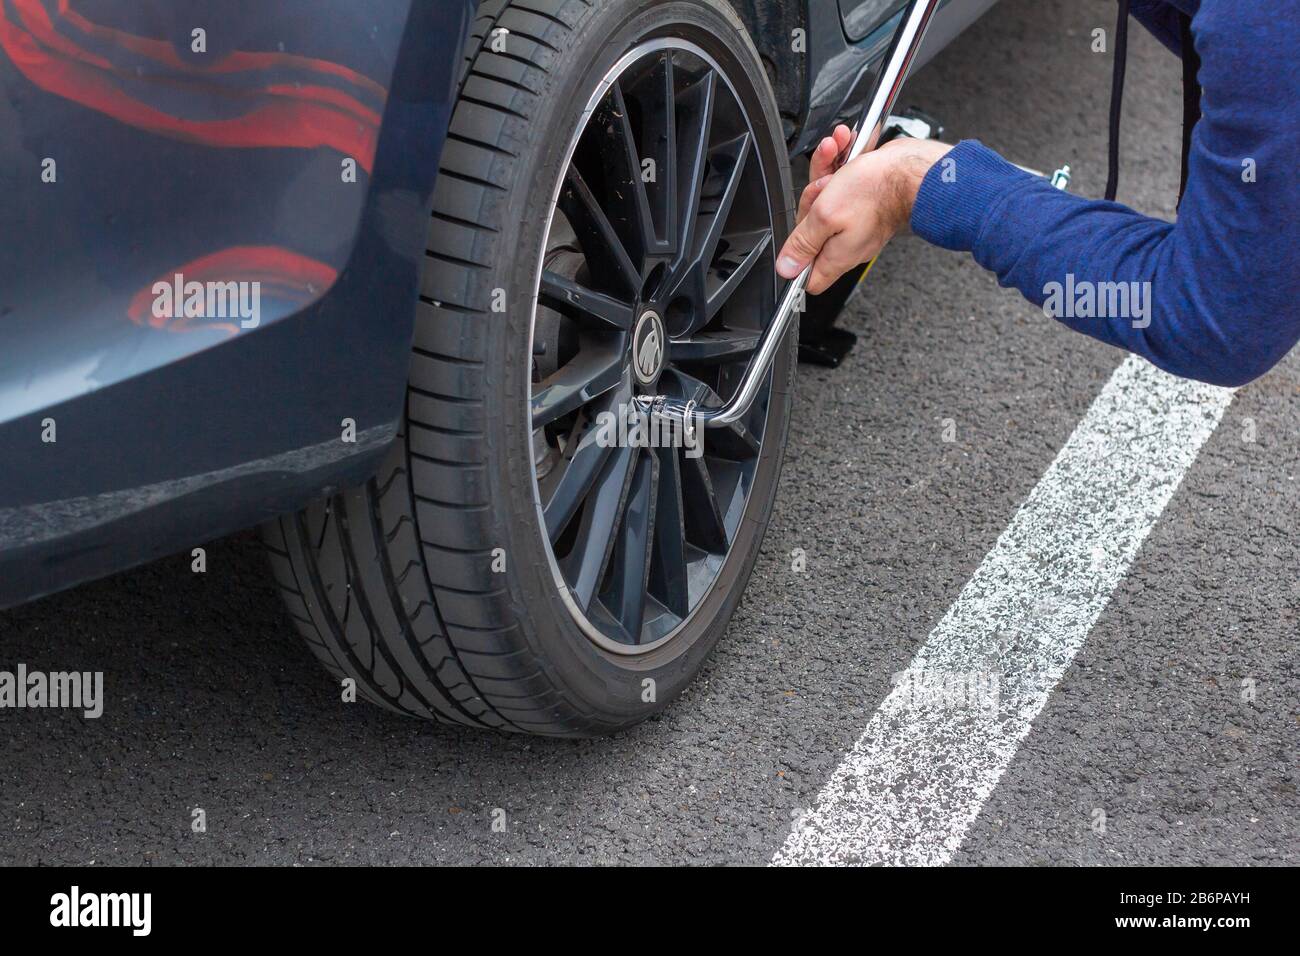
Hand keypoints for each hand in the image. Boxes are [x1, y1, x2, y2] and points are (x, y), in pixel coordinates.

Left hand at [777, 126, 952, 293]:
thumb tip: (787, 268)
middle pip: (811, 229)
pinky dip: (841, 163)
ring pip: (826, 199)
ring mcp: (857, 222)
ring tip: (833, 151)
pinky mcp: (864, 201)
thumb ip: (803, 242)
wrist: (911, 167)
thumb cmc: (876, 191)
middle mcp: (847, 243)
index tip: (794, 240)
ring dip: (825, 170)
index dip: (797, 261)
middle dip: (810, 201)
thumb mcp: (826, 216)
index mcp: (836, 256)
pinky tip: (843, 146)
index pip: (809, 278)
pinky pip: (843, 184)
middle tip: (821, 187)